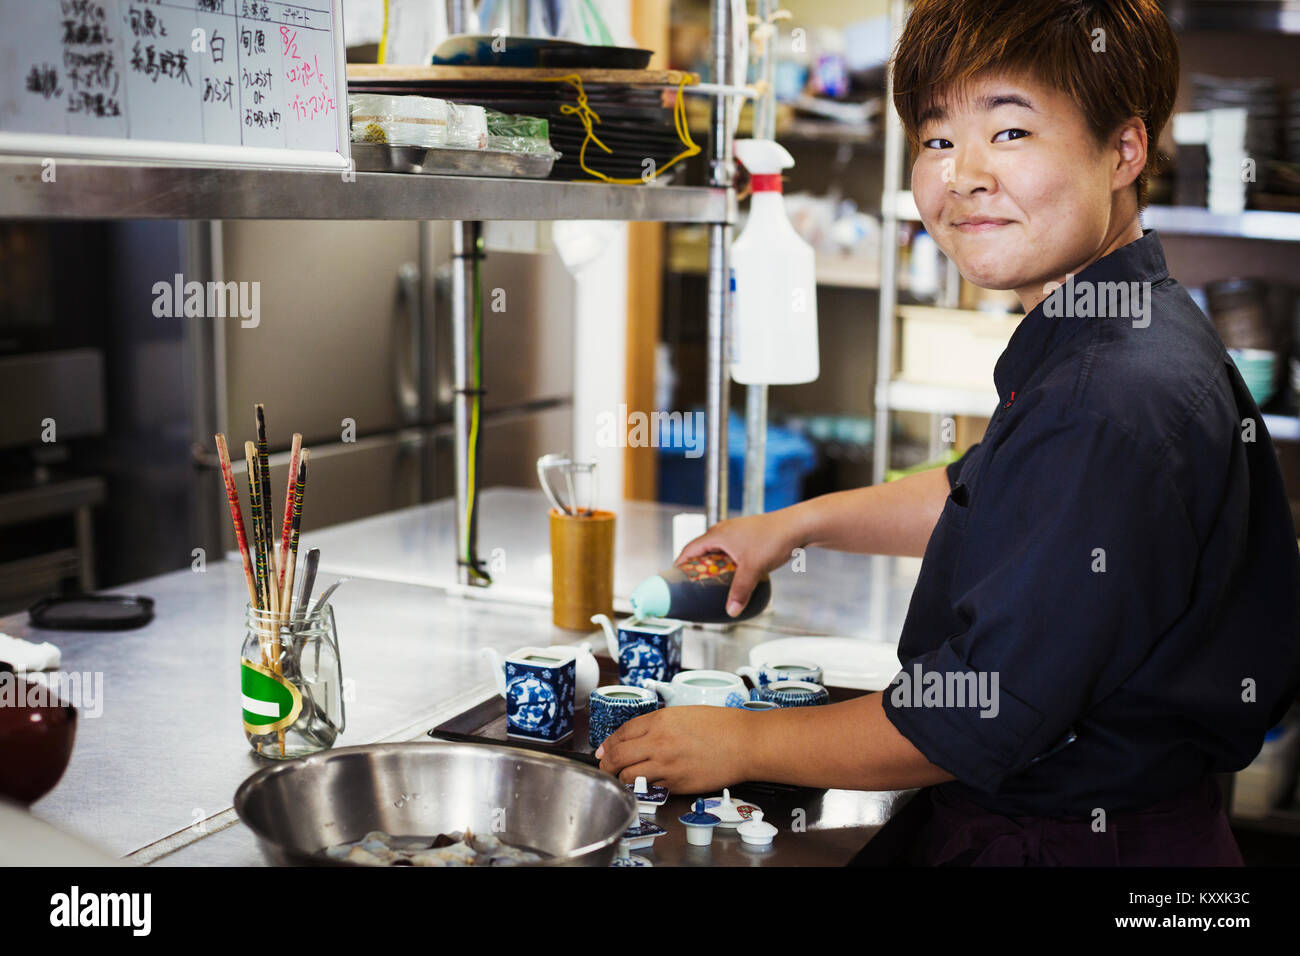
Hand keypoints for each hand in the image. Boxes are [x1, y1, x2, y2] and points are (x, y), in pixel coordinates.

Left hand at [595, 706, 750, 792]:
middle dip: (606, 764)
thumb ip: (660, 724)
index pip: (621, 733)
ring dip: (621, 779)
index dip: (608, 743)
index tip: (603, 749)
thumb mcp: (685, 713)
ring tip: (621, 779)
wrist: (745, 743)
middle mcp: (658, 743)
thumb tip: (641, 736)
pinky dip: (645, 786)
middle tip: (604, 767)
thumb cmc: (722, 725)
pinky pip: (651, 787)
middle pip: (617, 757)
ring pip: (628, 777)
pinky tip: (646, 784)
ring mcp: (666, 766)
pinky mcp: (676, 784)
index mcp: (659, 721)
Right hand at [676, 510, 801, 616]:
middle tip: (693, 586)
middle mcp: (724, 530)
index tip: (674, 579)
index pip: (689, 550)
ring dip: (713, 566)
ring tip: (713, 583)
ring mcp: (736, 532)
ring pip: (717, 551)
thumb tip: (731, 611)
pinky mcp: (748, 535)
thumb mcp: (753, 569)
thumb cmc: (773, 539)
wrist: (798, 526)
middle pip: (701, 550)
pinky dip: (727, 562)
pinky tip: (735, 574)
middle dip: (696, 568)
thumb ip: (740, 591)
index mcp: (717, 534)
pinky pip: (730, 550)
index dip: (680, 564)